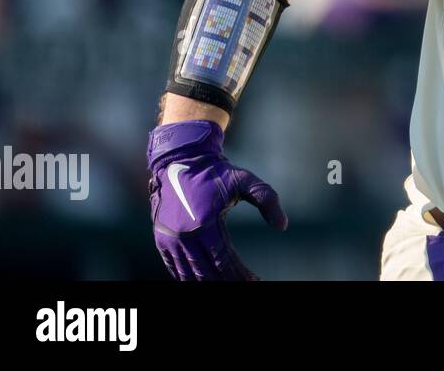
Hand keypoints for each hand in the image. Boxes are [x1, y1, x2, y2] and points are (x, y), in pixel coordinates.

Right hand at [147, 120, 286, 279]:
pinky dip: (188, 277)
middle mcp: (183, 236)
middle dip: (226, 281)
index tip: (254, 281)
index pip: (224, 260)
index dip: (240, 274)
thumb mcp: (245, 181)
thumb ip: (268, 200)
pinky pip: (174, 267)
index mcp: (204, 224)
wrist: (180, 159)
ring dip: (208, 282)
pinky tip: (204, 280)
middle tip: (244, 284)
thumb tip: (283, 226)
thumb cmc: (216, 171)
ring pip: (189, 274)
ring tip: (227, 284)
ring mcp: (169, 239)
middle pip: (206, 272)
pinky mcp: (161, 239)